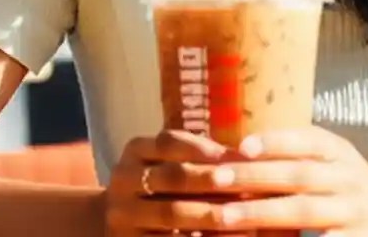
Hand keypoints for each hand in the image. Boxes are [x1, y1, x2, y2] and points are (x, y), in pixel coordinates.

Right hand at [105, 129, 252, 235]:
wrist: (121, 224)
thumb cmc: (162, 189)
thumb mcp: (170, 165)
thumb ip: (200, 157)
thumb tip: (246, 155)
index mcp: (135, 151)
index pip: (169, 142)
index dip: (203, 149)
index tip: (235, 157)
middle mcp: (123, 179)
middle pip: (171, 176)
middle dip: (209, 180)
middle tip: (243, 186)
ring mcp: (122, 213)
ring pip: (169, 212)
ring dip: (208, 214)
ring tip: (241, 215)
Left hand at [205, 127, 367, 235]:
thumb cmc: (353, 187)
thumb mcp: (338, 159)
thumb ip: (300, 151)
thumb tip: (238, 147)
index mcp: (342, 155)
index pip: (309, 141)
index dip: (276, 141)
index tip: (242, 146)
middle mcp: (350, 182)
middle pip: (301, 177)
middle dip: (257, 177)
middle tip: (217, 179)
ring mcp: (353, 216)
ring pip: (304, 214)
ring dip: (262, 214)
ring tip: (225, 216)